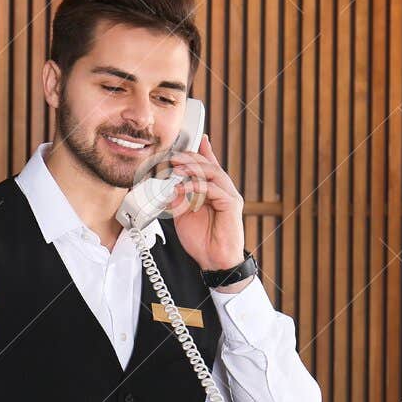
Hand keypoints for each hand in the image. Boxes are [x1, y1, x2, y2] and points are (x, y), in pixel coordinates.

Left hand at [166, 134, 246, 273]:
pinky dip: (197, 185)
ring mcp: (229, 197)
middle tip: (174, 156)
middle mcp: (223, 191)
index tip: (192, 141)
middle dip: (191, 158)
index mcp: (212, 193)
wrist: (214, 260)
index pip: (209, 167)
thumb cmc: (202, 241)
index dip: (203, 152)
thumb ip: (178, 200)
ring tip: (177, 167)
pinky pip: (214, 188)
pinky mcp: (231, 205)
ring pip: (213, 173)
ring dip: (194, 168)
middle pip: (209, 166)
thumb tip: (170, 186)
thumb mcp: (183, 216)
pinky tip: (184, 187)